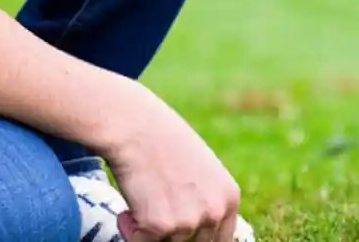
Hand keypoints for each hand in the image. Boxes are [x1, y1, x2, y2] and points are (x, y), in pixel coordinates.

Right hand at [99, 83, 240, 241]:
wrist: (135, 128)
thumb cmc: (163, 145)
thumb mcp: (202, 172)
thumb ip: (207, 202)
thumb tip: (202, 233)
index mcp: (229, 199)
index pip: (221, 241)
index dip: (197, 239)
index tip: (180, 232)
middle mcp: (215, 212)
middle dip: (172, 237)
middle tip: (154, 216)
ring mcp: (189, 220)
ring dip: (149, 233)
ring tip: (142, 203)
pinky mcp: (160, 226)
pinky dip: (130, 231)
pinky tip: (129, 208)